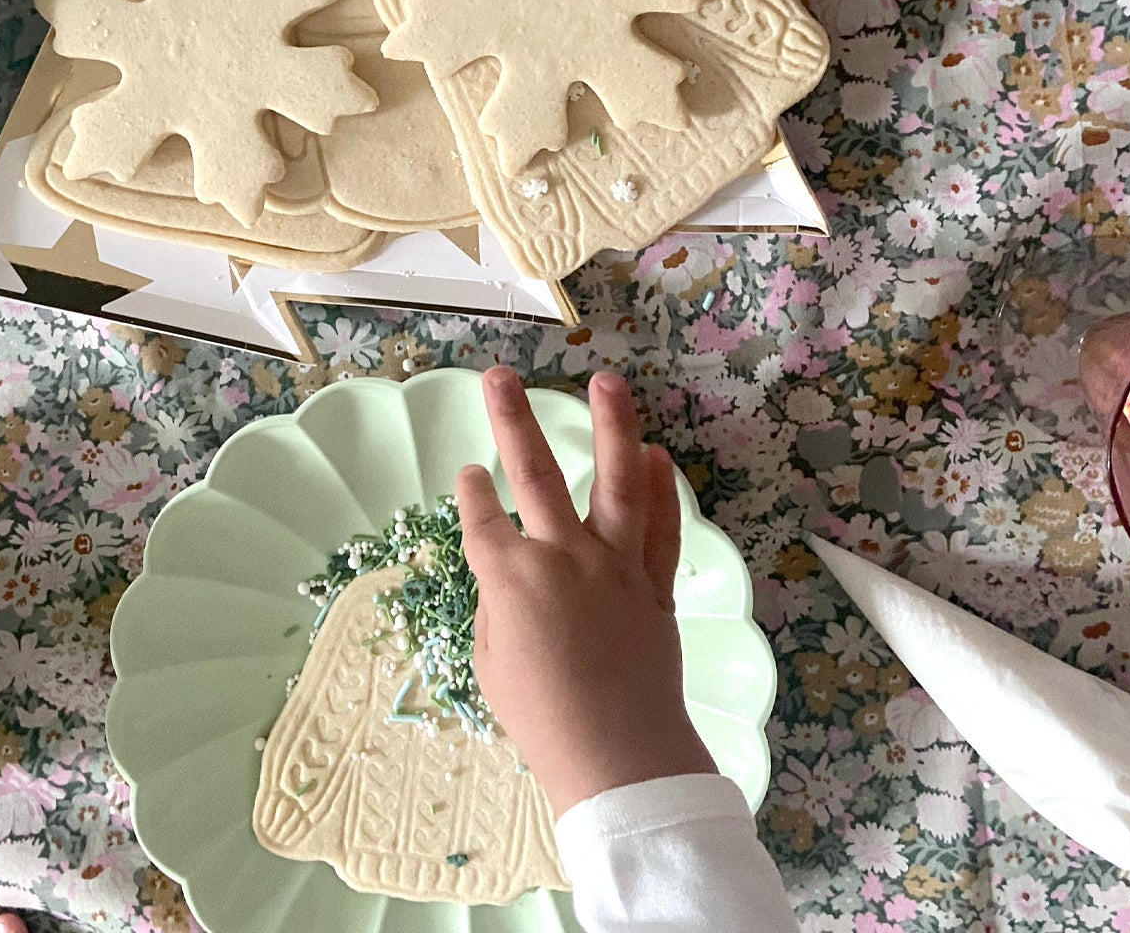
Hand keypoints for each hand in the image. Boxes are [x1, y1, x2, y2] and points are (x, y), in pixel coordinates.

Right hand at [456, 367, 715, 816]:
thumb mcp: (491, 664)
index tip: (470, 471)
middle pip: (535, 474)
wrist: (617, 752)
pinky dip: (658, 489)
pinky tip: (654, 454)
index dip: (472, 492)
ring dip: (612, 426)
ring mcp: (614, 564)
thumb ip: (496, 609)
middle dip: (512, 420)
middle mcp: (562, 556)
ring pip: (615, 482)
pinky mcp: (654, 584)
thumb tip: (508, 580)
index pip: (482, 517)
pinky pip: (659, 526)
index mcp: (510, 578)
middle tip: (498, 377)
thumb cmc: (542, 719)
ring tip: (608, 381)